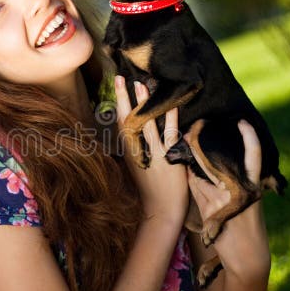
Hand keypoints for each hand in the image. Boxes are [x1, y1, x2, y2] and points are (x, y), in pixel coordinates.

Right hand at [114, 76, 187, 227]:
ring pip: (146, 123)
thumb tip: (135, 136)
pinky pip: (170, 135)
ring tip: (141, 83)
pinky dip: (171, 119)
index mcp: (130, 153)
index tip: (117, 85)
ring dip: (143, 103)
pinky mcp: (169, 159)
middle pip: (128, 119)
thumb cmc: (150, 194)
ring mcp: (153, 154)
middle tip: (120, 77)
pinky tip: (172, 105)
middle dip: (124, 97)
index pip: (122, 123)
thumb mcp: (139, 170)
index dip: (120, 103)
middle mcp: (138, 151)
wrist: (160, 214)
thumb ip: (137, 152)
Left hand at [187, 120, 269, 280]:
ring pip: (202, 171)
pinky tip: (181, 168)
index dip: (250, 138)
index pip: (254, 156)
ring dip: (190, 158)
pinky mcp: (211, 210)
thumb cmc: (244, 225)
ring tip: (183, 140)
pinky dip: (188, 178)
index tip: (242, 122)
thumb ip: (228, 181)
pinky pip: (195, 187)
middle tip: (195, 126)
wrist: (247, 256)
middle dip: (203, 142)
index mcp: (254, 184)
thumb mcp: (244, 202)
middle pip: (218, 159)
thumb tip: (206, 160)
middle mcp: (242, 189)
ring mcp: (226, 199)